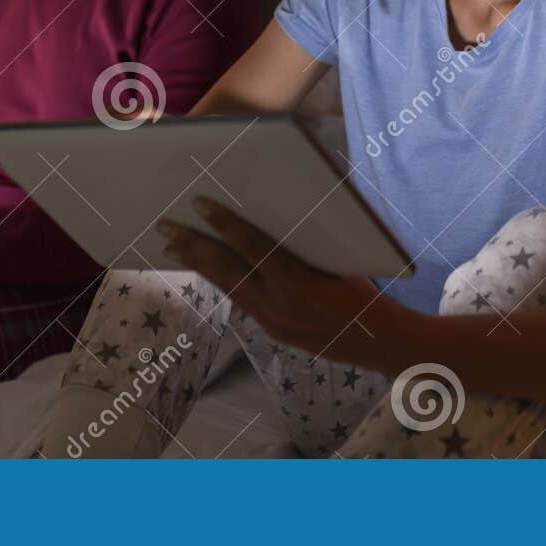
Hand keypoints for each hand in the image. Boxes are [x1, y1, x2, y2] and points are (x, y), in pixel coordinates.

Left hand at [157, 196, 409, 367]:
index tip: (199, 203)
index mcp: (297, 282)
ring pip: (228, 288)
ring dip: (200, 266)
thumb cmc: (365, 291)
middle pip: (228, 270)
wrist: (380, 342)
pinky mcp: (274, 330)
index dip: (224, 223)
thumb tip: (277, 210)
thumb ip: (304, 243)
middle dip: (194, 246)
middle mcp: (279, 304)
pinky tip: (208, 269)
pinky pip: (242, 301)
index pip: (252, 246)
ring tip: (174, 248)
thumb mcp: (338, 260)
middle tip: (165, 227)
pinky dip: (223, 282)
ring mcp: (273, 321)